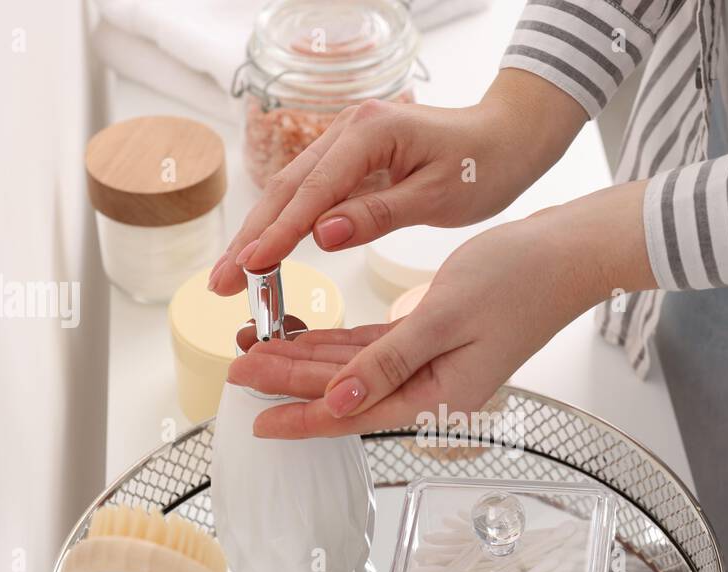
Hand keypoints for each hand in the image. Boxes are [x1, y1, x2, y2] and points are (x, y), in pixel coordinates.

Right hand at [208, 69, 586, 293]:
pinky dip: (284, 226)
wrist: (506, 137)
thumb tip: (321, 235)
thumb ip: (378, 215)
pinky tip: (265, 255)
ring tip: (231, 277)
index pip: (313, 191)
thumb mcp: (437, 197)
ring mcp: (345, 142)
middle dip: (251, 239)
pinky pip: (308, 194)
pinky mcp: (349, 158)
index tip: (251, 268)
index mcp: (371, 133)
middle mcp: (349, 130)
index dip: (279, 233)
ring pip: (290, 192)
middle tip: (221, 285)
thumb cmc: (483, 164)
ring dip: (259, 235)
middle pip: (287, 189)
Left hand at [228, 181, 654, 438]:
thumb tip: (338, 400)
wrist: (567, 254)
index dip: (302, 417)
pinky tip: (305, 334)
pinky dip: (339, 342)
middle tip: (237, 370)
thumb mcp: (445, 316)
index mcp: (441, 397)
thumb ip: (388, 361)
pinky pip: (374, 347)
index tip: (256, 419)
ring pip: (354, 368)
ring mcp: (434, 366)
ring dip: (308, 360)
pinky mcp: (434, 339)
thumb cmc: (518, 279)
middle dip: (291, 380)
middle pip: (347, 392)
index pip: (355, 414)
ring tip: (257, 350)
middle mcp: (434, 389)